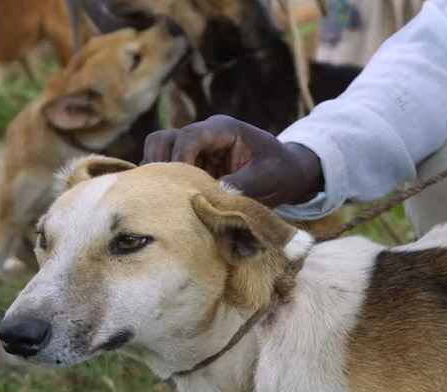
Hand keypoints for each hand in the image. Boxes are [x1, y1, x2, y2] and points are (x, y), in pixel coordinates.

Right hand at [142, 115, 323, 206]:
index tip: (180, 185)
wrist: (287, 173)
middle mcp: (203, 136)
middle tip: (165, 195)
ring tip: (168, 203)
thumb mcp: (266, 178)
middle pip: (162, 141)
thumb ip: (241, 185)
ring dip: (160, 179)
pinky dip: (166, 188)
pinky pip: (168, 174)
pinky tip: (174, 207)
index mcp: (222, 129)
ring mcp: (195, 151)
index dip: (179, 159)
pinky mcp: (192, 168)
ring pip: (159, 157)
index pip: (188, 137)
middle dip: (159, 166)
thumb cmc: (280, 171)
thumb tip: (215, 196)